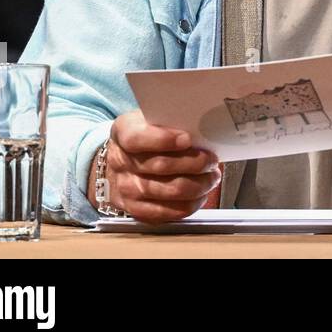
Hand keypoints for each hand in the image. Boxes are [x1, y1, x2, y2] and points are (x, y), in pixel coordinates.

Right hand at [90, 110, 220, 222]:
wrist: (123, 161)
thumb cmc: (147, 135)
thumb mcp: (152, 118)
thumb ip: (171, 120)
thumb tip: (201, 127)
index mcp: (123, 132)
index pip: (137, 138)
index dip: (163, 139)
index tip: (187, 139)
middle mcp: (120, 162)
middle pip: (161, 166)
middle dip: (194, 163)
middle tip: (211, 160)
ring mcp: (125, 188)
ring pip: (168, 191)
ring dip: (198, 185)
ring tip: (211, 177)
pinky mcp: (134, 209)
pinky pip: (165, 213)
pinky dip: (189, 205)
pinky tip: (200, 195)